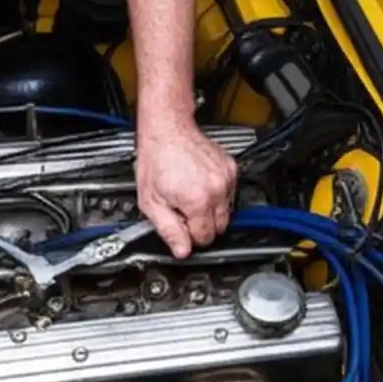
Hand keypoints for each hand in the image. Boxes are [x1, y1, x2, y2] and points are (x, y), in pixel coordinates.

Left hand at [135, 120, 237, 257]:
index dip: (190, 236)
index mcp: (197, 201)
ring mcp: (227, 178)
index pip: (204, 238)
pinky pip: (230, 194)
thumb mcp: (151, 202)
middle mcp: (217, 190)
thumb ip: (168, 230)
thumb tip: (182, 251)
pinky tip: (200, 185)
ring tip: (190, 195)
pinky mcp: (231, 169)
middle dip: (202, 225)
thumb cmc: (156, 160)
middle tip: (183, 211)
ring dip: (211, 210)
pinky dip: (217, 194)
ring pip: (227, 211)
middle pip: (220, 227)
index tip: (181, 225)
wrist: (167, 130)